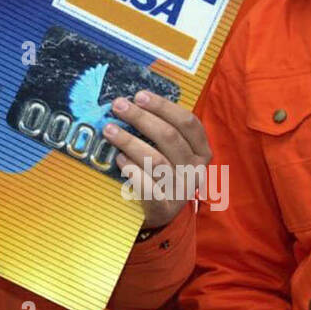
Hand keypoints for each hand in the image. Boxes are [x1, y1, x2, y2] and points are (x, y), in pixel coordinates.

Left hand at [102, 90, 211, 228]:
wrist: (161, 214)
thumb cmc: (163, 172)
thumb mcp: (171, 151)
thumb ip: (161, 129)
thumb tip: (131, 101)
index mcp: (201, 151)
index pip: (188, 122)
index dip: (164, 107)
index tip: (139, 95)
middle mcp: (195, 170)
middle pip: (169, 137)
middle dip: (140, 118)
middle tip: (118, 105)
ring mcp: (181, 190)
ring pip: (156, 159)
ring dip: (129, 141)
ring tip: (109, 130)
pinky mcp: (164, 208)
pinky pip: (147, 185)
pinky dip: (132, 169)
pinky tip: (119, 159)